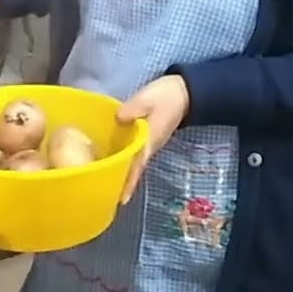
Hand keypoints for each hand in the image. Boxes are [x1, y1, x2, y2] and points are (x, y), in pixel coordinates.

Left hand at [116, 75, 189, 204]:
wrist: (186, 93)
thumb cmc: (165, 96)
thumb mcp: (147, 98)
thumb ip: (133, 108)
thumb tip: (118, 118)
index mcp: (148, 139)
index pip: (137, 165)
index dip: (129, 182)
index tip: (121, 199)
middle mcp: (150, 146)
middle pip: (134, 169)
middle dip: (122, 184)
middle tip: (106, 197)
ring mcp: (151, 143)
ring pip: (135, 164)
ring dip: (123, 174)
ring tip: (107, 185)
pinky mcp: (149, 138)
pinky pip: (135, 155)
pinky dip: (125, 162)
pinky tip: (114, 162)